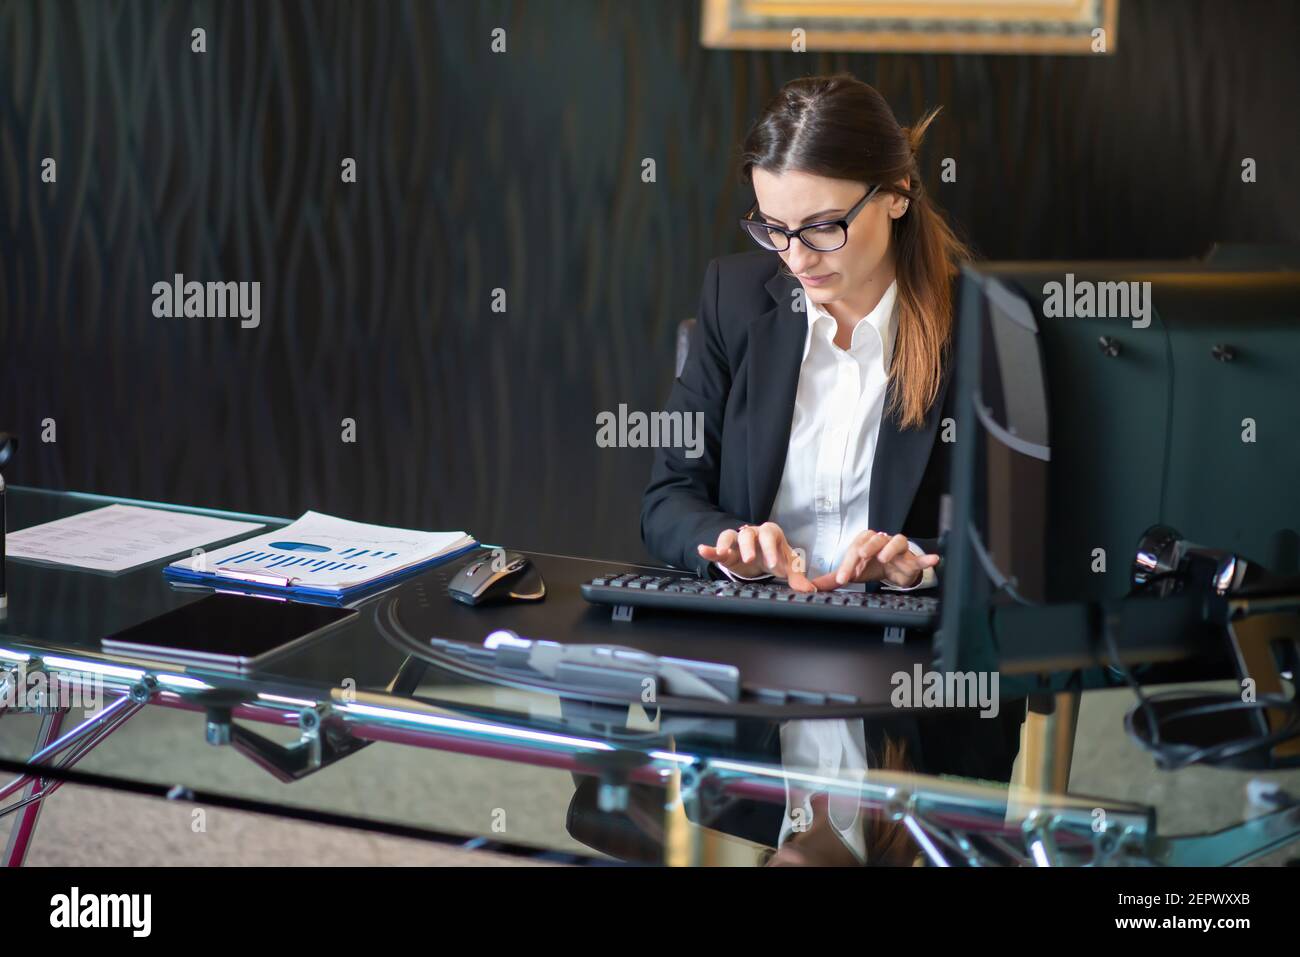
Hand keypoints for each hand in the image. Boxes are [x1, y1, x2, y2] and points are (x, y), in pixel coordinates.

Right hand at [697, 522, 814, 591]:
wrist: (765, 558)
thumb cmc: (778, 557)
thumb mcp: (789, 566)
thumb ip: (797, 578)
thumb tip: (807, 590)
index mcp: (771, 534)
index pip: (770, 535)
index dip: (770, 548)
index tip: (772, 564)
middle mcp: (753, 534)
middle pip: (748, 533)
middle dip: (748, 545)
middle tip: (750, 559)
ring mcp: (738, 541)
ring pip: (731, 536)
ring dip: (727, 544)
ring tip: (723, 553)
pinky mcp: (727, 552)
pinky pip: (716, 546)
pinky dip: (710, 549)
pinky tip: (703, 550)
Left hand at [809, 530, 937, 590]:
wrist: (894, 570)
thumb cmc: (873, 566)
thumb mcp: (854, 572)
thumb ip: (834, 578)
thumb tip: (813, 586)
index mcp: (866, 544)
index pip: (855, 549)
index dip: (848, 563)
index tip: (843, 579)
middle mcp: (882, 542)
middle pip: (874, 540)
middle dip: (866, 549)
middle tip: (860, 560)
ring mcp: (898, 549)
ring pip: (896, 541)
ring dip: (891, 548)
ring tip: (885, 557)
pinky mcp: (912, 559)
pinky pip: (921, 557)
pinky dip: (926, 559)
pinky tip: (933, 559)